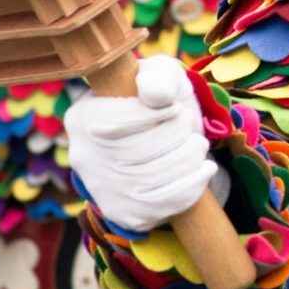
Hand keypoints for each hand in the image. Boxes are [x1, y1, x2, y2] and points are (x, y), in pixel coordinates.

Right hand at [64, 55, 217, 232]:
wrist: (167, 144)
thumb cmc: (162, 102)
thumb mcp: (161, 75)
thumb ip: (159, 77)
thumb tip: (157, 95)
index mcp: (84, 116)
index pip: (122, 120)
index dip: (161, 114)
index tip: (176, 108)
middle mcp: (83, 156)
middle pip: (138, 152)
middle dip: (178, 135)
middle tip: (189, 126)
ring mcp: (102, 189)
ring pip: (153, 179)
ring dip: (189, 158)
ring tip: (197, 146)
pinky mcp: (124, 213)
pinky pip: (162, 205)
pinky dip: (193, 184)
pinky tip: (204, 169)